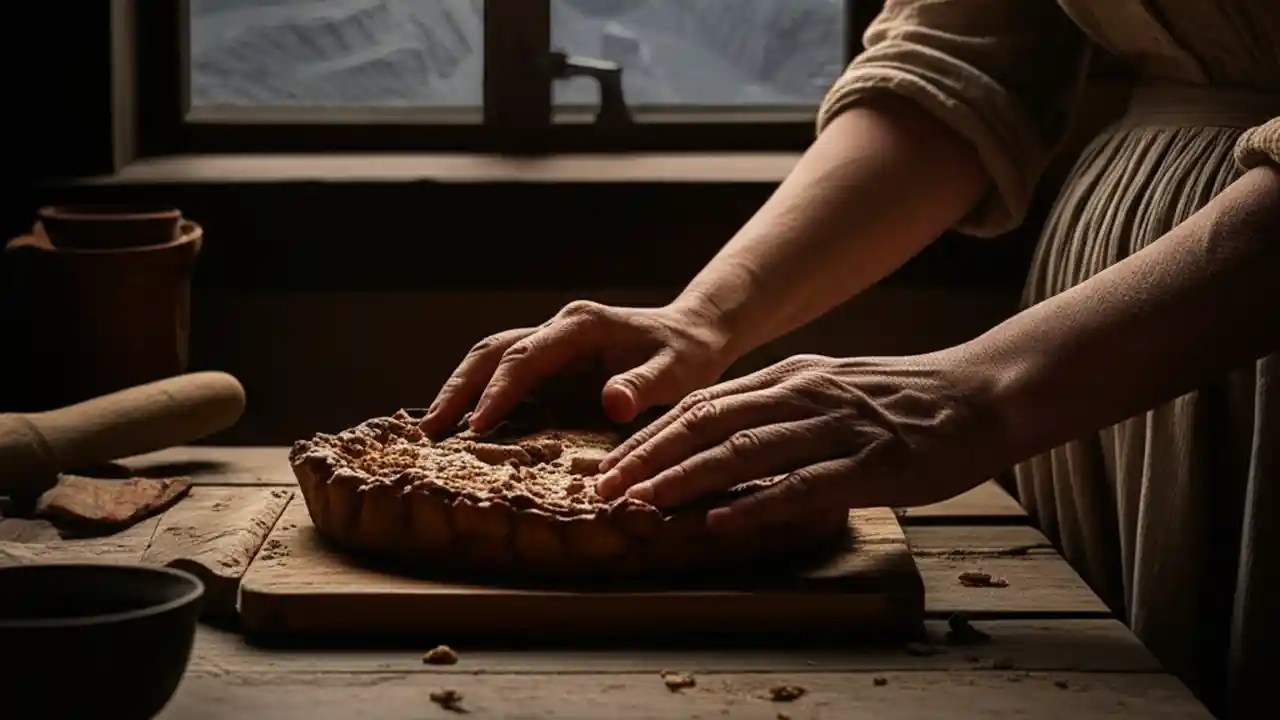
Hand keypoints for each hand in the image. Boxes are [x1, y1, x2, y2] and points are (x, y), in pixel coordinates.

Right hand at [420, 299, 734, 437]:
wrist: (694, 336)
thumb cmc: (687, 356)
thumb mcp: (677, 373)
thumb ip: (644, 386)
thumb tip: (612, 403)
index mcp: (581, 327)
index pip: (525, 357)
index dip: (497, 392)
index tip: (475, 426)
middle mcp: (558, 328)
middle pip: (493, 351)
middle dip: (458, 388)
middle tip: (429, 430)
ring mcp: (551, 342)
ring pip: (491, 358)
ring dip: (460, 390)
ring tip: (432, 430)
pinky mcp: (551, 361)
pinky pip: (505, 373)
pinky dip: (478, 395)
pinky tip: (462, 425)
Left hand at [593, 353, 1000, 532]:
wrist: (983, 392)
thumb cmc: (905, 399)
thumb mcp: (832, 386)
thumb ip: (781, 405)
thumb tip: (724, 432)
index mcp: (791, 377)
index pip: (703, 405)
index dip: (650, 435)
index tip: (608, 462)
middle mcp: (803, 396)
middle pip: (708, 424)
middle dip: (647, 456)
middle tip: (601, 486)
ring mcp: (835, 429)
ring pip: (745, 451)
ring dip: (685, 479)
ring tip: (641, 503)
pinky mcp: (870, 464)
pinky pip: (804, 486)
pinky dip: (757, 506)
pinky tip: (720, 524)